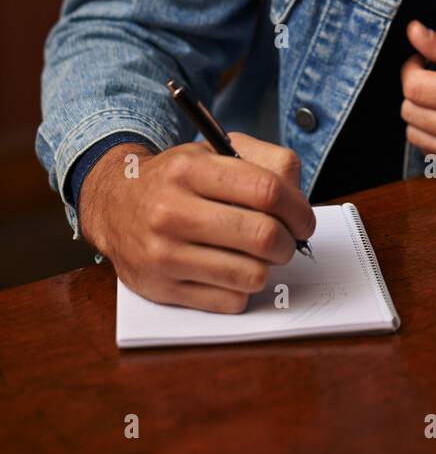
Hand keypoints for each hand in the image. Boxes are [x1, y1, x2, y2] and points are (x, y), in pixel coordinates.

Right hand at [78, 133, 315, 312]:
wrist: (114, 205)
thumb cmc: (175, 180)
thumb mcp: (213, 151)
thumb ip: (264, 161)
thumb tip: (299, 198)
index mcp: (189, 170)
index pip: (266, 191)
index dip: (298, 209)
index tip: (303, 220)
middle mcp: (171, 211)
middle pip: (263, 236)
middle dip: (288, 242)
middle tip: (285, 240)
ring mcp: (164, 254)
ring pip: (251, 275)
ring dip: (267, 268)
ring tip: (257, 255)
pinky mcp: (162, 290)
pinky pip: (230, 301)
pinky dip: (242, 289)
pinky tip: (231, 271)